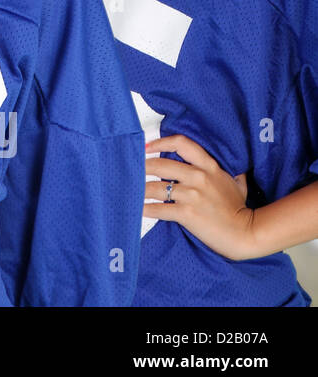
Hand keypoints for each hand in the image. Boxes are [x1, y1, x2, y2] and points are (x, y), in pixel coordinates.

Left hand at [143, 134, 258, 259]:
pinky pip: (157, 209)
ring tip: (131, 190)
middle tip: (132, 170)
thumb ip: (227, 170)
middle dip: (141, 167)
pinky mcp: (186, 213)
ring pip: (154, 187)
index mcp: (209, 166)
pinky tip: (138, 208)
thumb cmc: (239, 210)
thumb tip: (227, 162)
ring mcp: (191, 195)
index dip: (160, 143)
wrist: (246, 233)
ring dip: (139, 189)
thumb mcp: (236, 182)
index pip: (181, 144)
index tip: (147, 147)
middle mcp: (198, 177)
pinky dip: (144, 209)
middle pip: (159, 164)